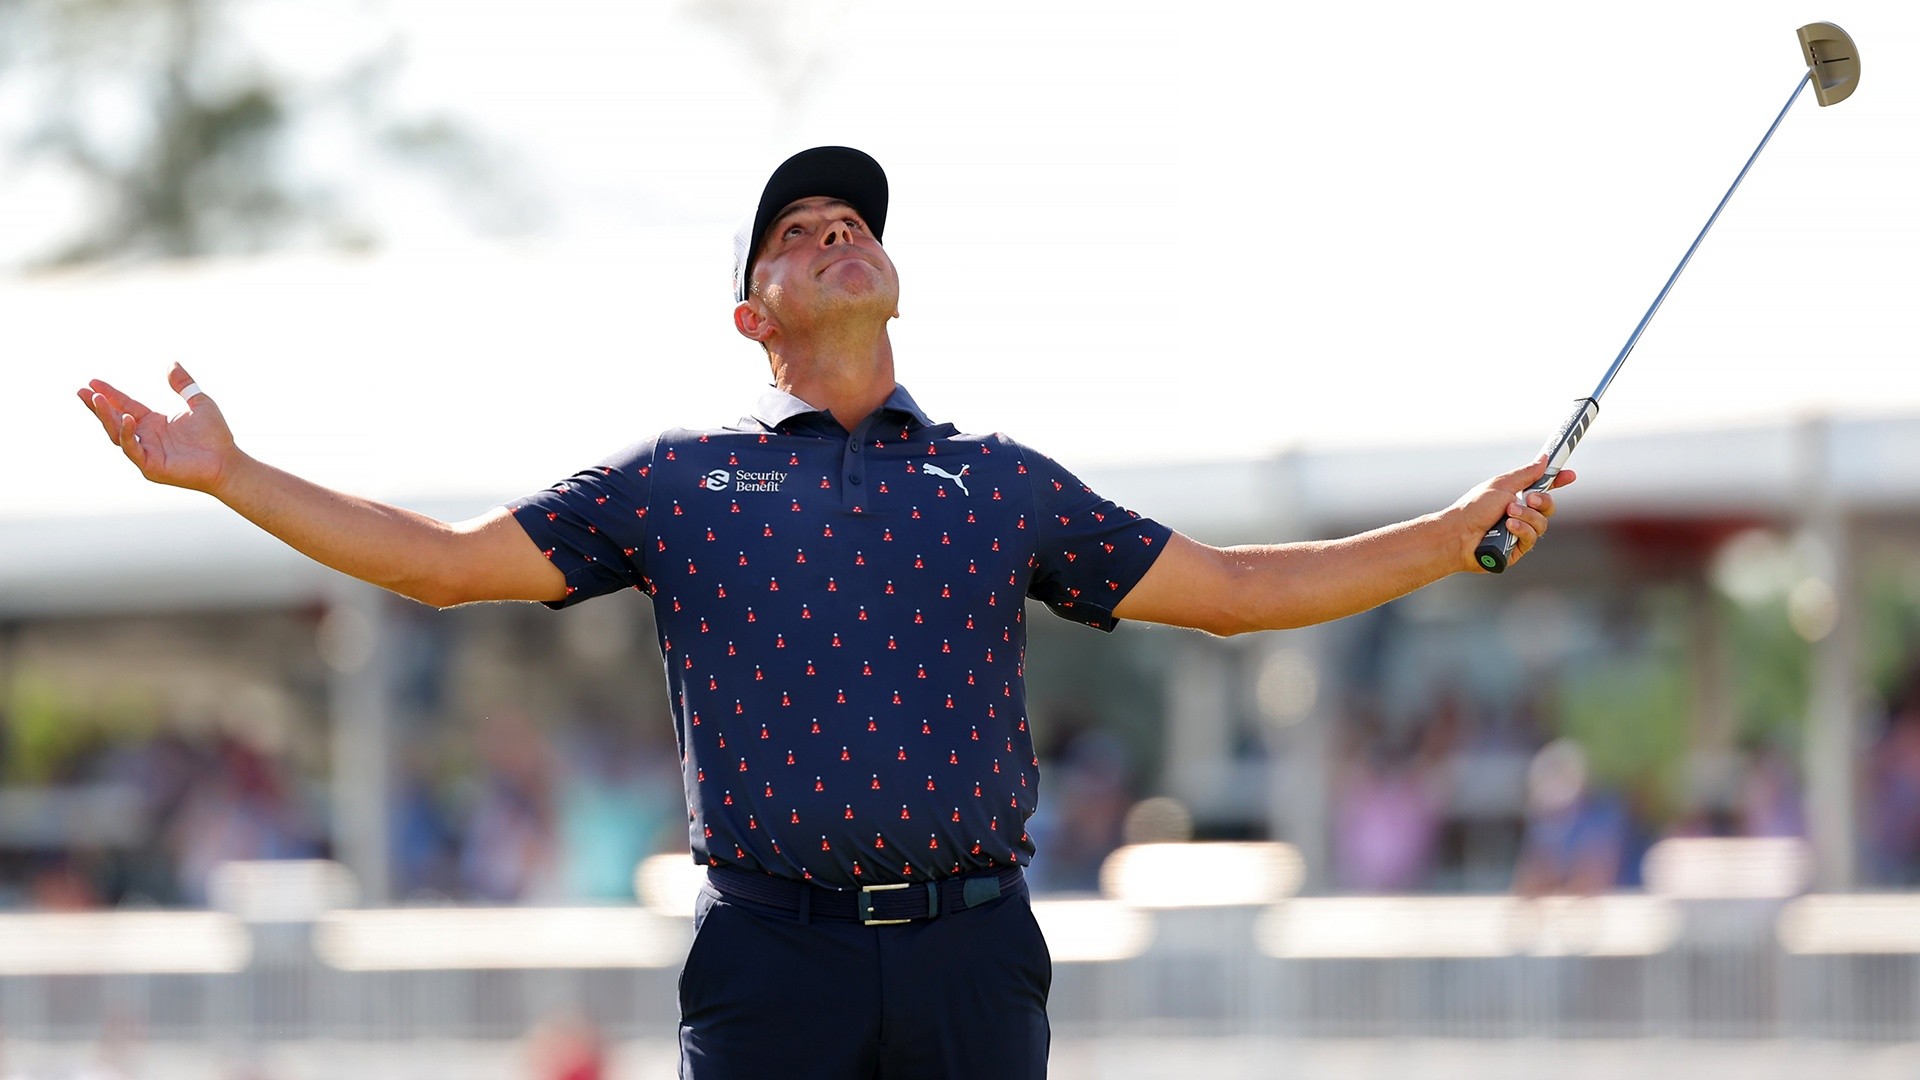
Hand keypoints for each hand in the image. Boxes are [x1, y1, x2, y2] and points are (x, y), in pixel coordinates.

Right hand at [77, 363, 240, 494]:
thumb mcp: (199, 403)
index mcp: (153, 423)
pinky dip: (126, 434)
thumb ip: (184, 385)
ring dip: (106, 416)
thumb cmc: (215, 436)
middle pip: (114, 419)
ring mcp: (145, 452)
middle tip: (82, 391)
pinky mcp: (150, 466)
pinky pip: (132, 449)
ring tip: (96, 399)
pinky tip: (126, 418)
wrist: (227, 462)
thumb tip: (172, 363)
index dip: (110, 394)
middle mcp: (145, 437)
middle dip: (97, 406)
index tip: (92, 381)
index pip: (125, 405)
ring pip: (117, 433)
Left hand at [1452, 454, 1575, 570]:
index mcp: (1515, 496)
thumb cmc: (1473, 508)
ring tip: (1508, 514)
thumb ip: (1525, 474)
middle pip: (1548, 507)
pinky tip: (1508, 527)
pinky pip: (1531, 538)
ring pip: (1542, 523)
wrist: (1458, 534)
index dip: (1557, 482)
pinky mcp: (1517, 550)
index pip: (1543, 488)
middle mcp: (1519, 515)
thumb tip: (1544, 459)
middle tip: (1530, 498)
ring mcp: (1518, 533)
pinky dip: (1521, 530)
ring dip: (1526, 516)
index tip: (1570, 475)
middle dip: (1543, 501)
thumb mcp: (1502, 485)